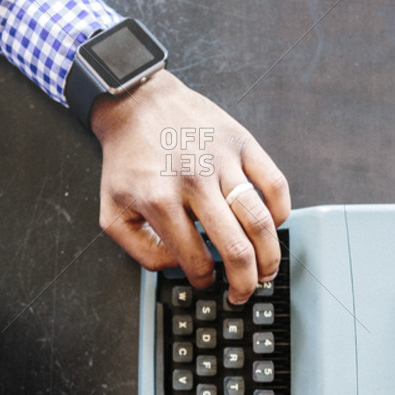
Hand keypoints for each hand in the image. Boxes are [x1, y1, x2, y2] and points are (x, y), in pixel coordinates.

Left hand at [90, 69, 290, 303]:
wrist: (136, 102)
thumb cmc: (127, 159)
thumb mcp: (113, 212)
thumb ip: (140, 251)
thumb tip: (179, 266)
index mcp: (160, 201)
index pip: (196, 260)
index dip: (204, 281)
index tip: (207, 282)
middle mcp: (194, 182)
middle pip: (236, 248)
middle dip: (244, 282)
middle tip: (244, 292)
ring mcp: (222, 161)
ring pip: (260, 221)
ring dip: (269, 255)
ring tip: (266, 270)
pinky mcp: (242, 142)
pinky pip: (275, 184)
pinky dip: (280, 212)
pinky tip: (272, 225)